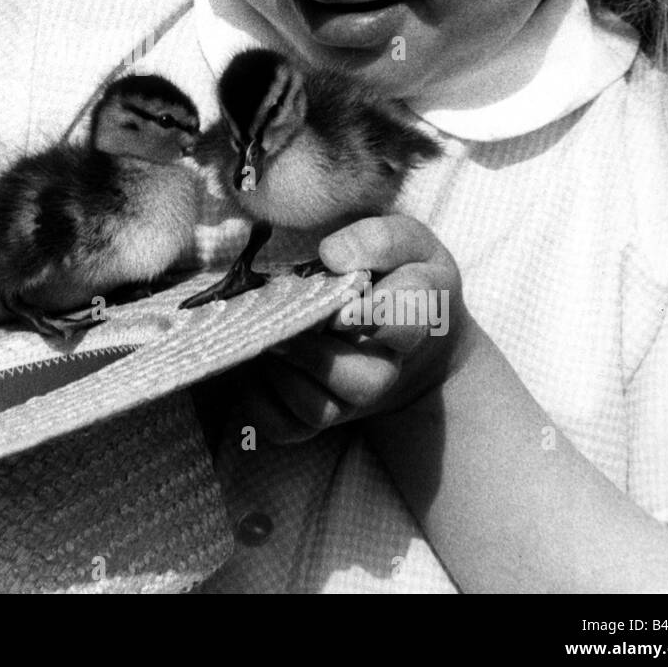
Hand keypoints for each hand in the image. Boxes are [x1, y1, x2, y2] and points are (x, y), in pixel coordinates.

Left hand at [229, 215, 469, 444]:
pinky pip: (283, 426)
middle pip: (360, 383)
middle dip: (318, 355)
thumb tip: (332, 255)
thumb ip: (380, 240)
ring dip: (283, 375)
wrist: (404, 331)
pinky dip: (258, 400)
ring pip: (318, 409)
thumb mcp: (406, 242)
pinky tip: (250, 363)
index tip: (341, 304)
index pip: (406, 323)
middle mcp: (384, 369)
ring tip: (265, 337)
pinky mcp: (315, 418)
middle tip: (286, 324)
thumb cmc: (398, 274)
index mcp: (416, 319)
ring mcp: (349, 400)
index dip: (373, 314)